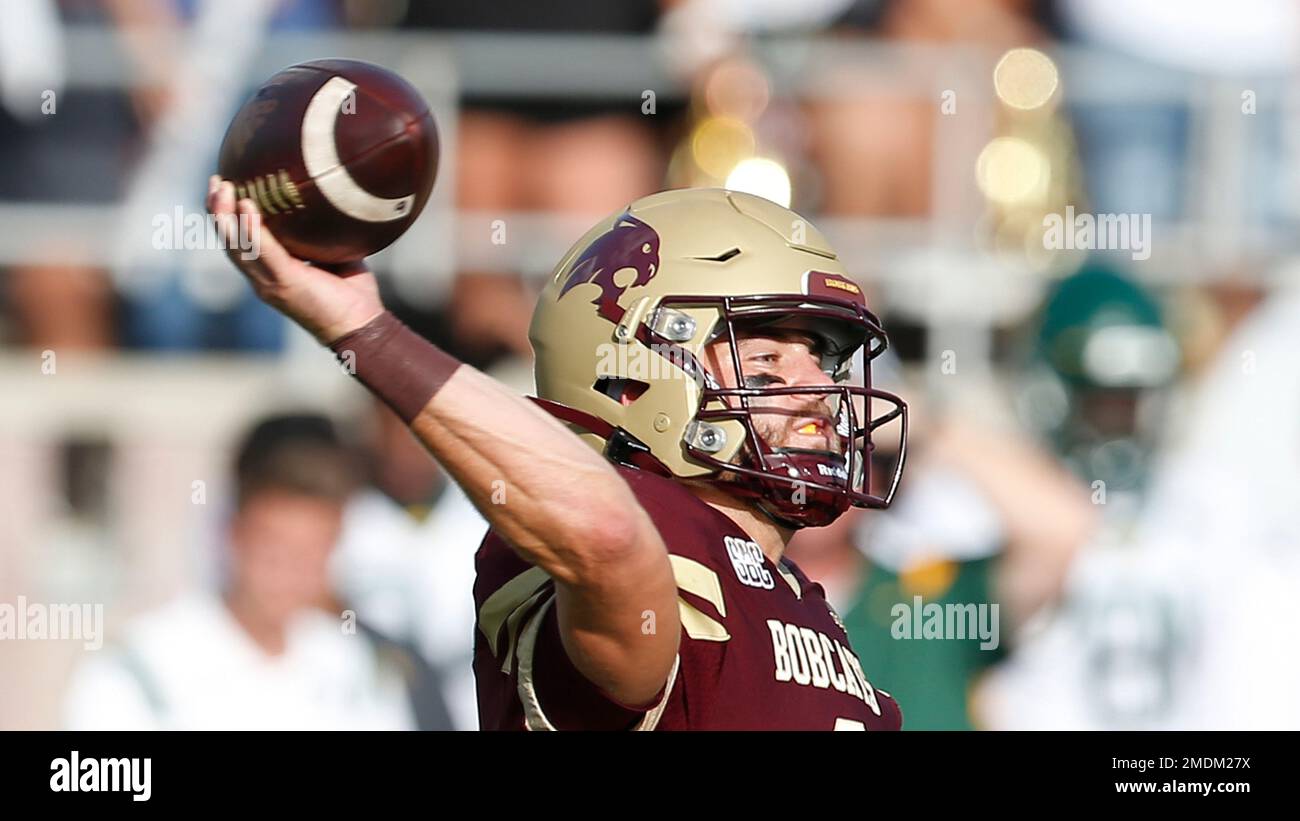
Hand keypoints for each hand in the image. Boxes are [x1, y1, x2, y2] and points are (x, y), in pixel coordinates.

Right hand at [207, 175, 384, 344]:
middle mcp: (263, 279)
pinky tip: (248, 206)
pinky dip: (253, 228)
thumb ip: (321, 235)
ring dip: (226, 215)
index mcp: (270, 273)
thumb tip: (329, 202)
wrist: (361, 325)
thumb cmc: (351, 293)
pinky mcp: (284, 283)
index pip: (239, 243)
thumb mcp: (332, 256)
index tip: (223, 186)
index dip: (226, 217)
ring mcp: (270, 283)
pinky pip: (263, 251)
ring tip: (224, 188)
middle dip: (217, 211)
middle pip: (229, 242)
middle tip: (216, 181)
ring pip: (237, 246)